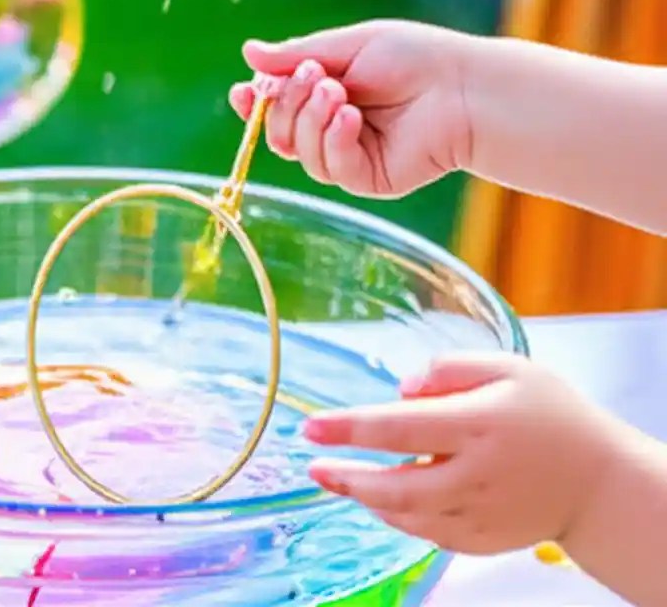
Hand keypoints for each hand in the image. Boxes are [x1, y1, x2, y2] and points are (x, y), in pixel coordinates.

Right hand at [229, 19, 476, 197]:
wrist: (461, 87)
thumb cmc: (413, 57)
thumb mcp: (347, 46)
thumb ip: (296, 54)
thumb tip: (247, 52)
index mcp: (323, 95)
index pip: (274, 108)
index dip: (254, 103)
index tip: (244, 92)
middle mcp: (330, 129)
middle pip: (278, 133)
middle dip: (287, 104)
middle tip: (315, 76)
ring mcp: (347, 157)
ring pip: (298, 152)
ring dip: (311, 120)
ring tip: (340, 93)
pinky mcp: (366, 179)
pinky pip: (330, 168)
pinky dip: (333, 140)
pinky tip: (352, 118)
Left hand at [303, 354, 616, 554]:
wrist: (599, 481)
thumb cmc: (550, 415)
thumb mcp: (509, 368)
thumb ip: (449, 369)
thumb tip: (399, 390)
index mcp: (481, 425)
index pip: (399, 427)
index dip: (348, 428)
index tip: (309, 427)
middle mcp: (477, 475)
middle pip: (395, 484)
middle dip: (347, 477)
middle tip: (313, 467)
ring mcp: (481, 513)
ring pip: (406, 515)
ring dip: (367, 498)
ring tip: (340, 479)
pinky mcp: (483, 540)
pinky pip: (427, 534)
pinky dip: (399, 519)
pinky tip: (382, 500)